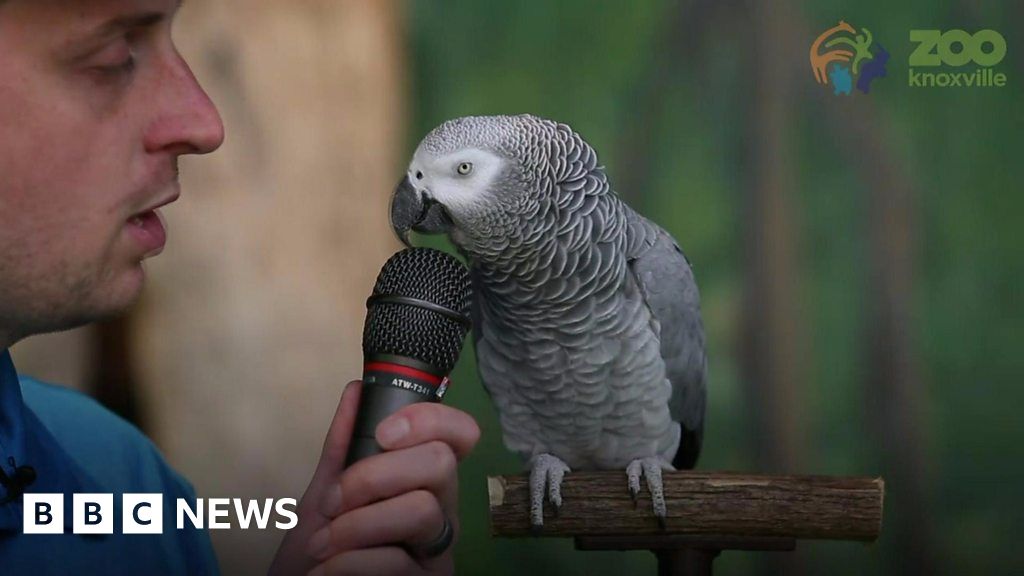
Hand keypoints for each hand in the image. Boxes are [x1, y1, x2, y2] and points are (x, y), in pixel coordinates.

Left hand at [269, 381, 480, 575]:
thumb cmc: (322, 551)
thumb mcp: (325, 496)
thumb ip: (342, 449)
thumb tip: (357, 390)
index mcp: (423, 482)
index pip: (460, 434)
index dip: (430, 419)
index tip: (383, 432)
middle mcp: (442, 512)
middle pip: (440, 463)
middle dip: (375, 475)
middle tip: (332, 503)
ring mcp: (440, 552)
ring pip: (421, 510)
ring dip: (357, 525)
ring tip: (322, 545)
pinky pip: (397, 562)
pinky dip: (347, 563)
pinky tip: (325, 571)